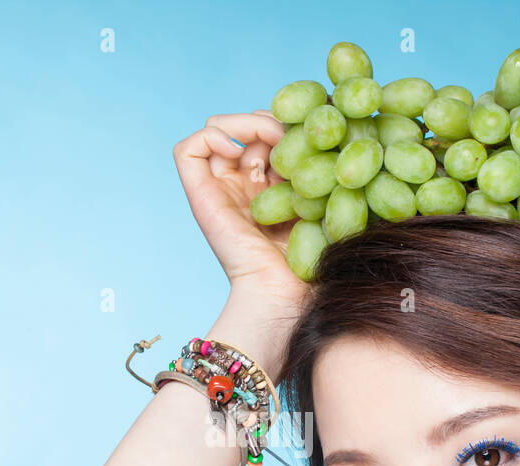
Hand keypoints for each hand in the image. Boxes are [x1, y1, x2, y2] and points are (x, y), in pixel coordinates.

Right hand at [172, 110, 307, 313]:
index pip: (271, 132)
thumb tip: (331, 125)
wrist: (284, 292)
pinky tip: (238, 150)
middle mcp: (242, 184)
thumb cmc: (313, 259)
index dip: (288, 122)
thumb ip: (323, 168)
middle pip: (245, 126)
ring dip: (245, 123)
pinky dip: (210, 136)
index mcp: (271, 186)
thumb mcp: (326, 201)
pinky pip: (188, 150)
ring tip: (271, 139)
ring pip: (216, 129)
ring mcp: (219, 189)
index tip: (313, 134)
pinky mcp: (200, 196)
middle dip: (270, 120)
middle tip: (292, 135)